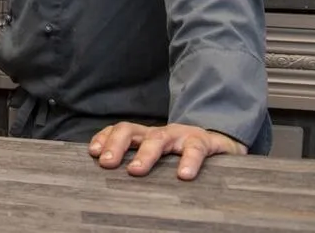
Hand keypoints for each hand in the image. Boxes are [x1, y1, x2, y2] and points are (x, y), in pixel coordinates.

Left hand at [88, 121, 246, 179]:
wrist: (222, 143)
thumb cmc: (184, 154)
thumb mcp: (160, 156)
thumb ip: (140, 162)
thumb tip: (112, 184)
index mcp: (145, 136)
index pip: (119, 131)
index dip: (104, 138)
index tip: (92, 152)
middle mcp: (158, 133)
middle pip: (130, 131)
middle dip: (116, 145)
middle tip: (107, 163)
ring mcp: (180, 135)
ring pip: (158, 138)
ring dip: (145, 154)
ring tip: (135, 170)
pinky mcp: (204, 141)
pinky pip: (195, 148)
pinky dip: (189, 160)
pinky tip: (183, 175)